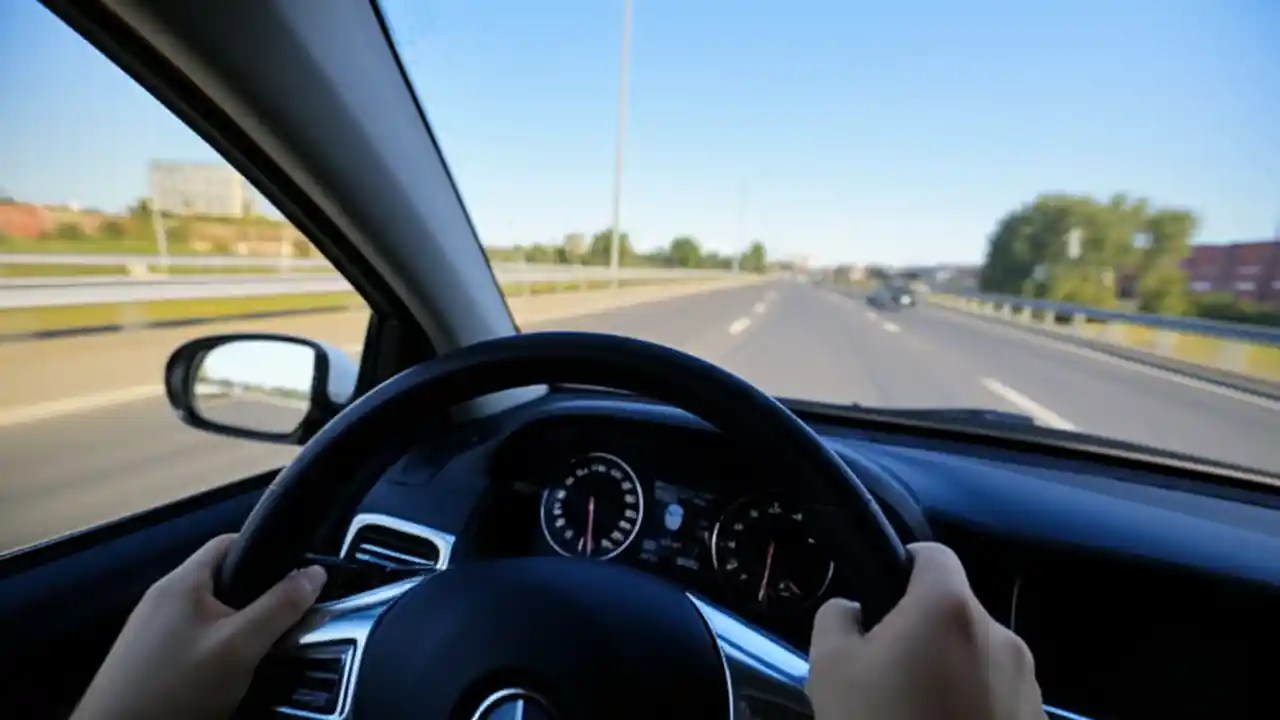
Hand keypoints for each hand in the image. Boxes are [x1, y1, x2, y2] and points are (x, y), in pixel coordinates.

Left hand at [73, 534, 326, 719]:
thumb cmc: (179, 687)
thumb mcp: (240, 647)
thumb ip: (279, 608)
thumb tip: (316, 572)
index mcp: (181, 581)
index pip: (229, 542)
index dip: (267, 550)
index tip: (297, 576)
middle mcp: (161, 597)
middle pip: (220, 579)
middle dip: (256, 595)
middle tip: (284, 620)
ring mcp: (149, 628)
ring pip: (207, 611)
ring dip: (237, 624)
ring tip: (260, 647)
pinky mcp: (145, 657)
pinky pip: (191, 636)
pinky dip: (215, 644)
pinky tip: (225, 670)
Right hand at [807, 542, 1044, 719]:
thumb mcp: (830, 669)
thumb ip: (837, 618)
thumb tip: (853, 609)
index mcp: (948, 608)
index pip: (932, 554)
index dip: (903, 566)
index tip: (881, 598)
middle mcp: (1000, 634)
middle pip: (955, 610)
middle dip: (923, 630)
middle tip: (887, 671)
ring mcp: (1026, 681)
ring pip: (979, 654)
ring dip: (951, 669)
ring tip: (917, 710)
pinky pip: (999, 694)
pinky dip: (974, 704)